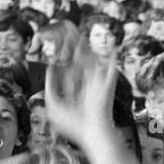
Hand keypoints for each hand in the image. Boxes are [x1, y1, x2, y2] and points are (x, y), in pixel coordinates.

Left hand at [44, 39, 120, 163]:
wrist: (93, 134)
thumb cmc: (73, 125)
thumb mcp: (53, 104)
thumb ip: (50, 85)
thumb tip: (51, 67)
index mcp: (75, 90)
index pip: (68, 69)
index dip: (61, 56)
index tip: (54, 43)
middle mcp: (86, 84)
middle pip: (78, 60)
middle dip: (71, 45)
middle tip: (64, 29)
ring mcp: (98, 82)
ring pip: (90, 58)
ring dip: (84, 44)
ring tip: (76, 29)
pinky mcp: (109, 83)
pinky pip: (111, 65)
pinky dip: (112, 53)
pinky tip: (110, 40)